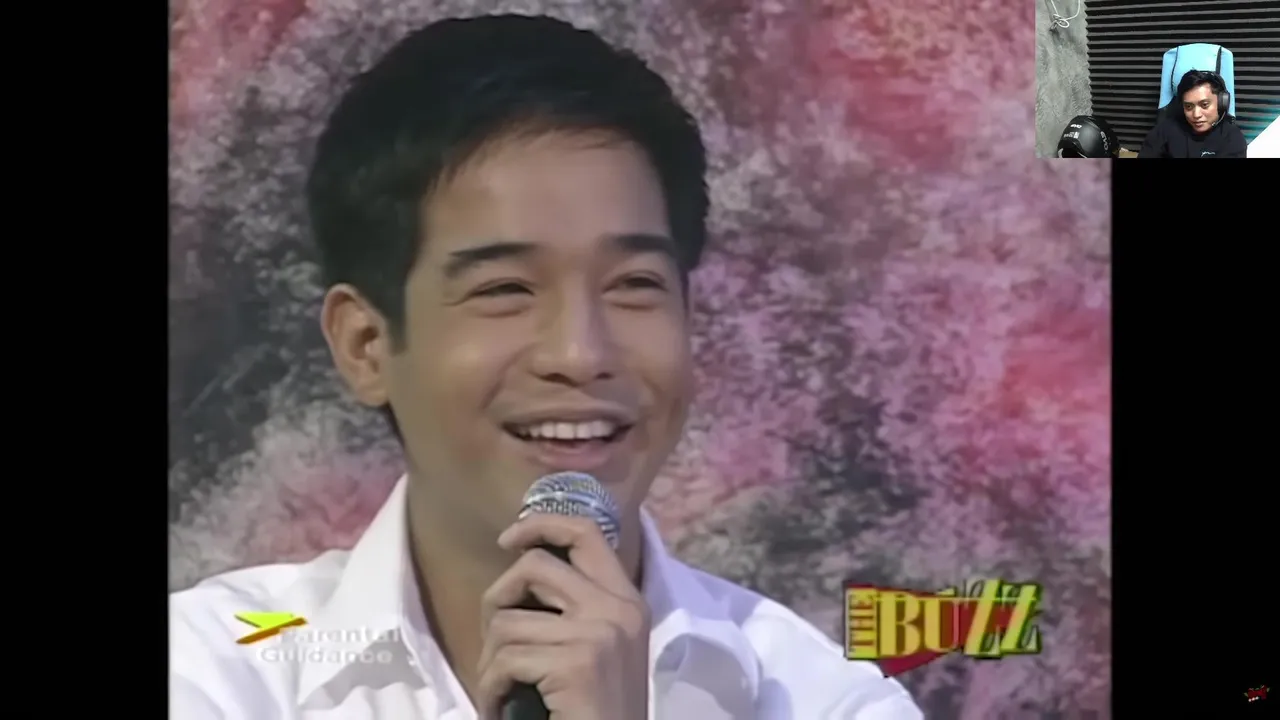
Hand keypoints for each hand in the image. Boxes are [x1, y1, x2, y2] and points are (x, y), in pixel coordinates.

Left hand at [477, 514, 649, 719]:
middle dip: (498, 600)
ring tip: (499, 689)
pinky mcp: (577, 663)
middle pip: (535, 566)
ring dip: (490, 661)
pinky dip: (490, 690)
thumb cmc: (598, 709)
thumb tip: (522, 569)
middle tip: (493, 638)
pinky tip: (499, 709)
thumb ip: (575, 609)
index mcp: (628, 600)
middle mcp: (618, 608)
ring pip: (508, 622)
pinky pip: (504, 660)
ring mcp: (599, 633)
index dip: (542, 523)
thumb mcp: (600, 648)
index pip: (588, 531)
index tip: (510, 539)